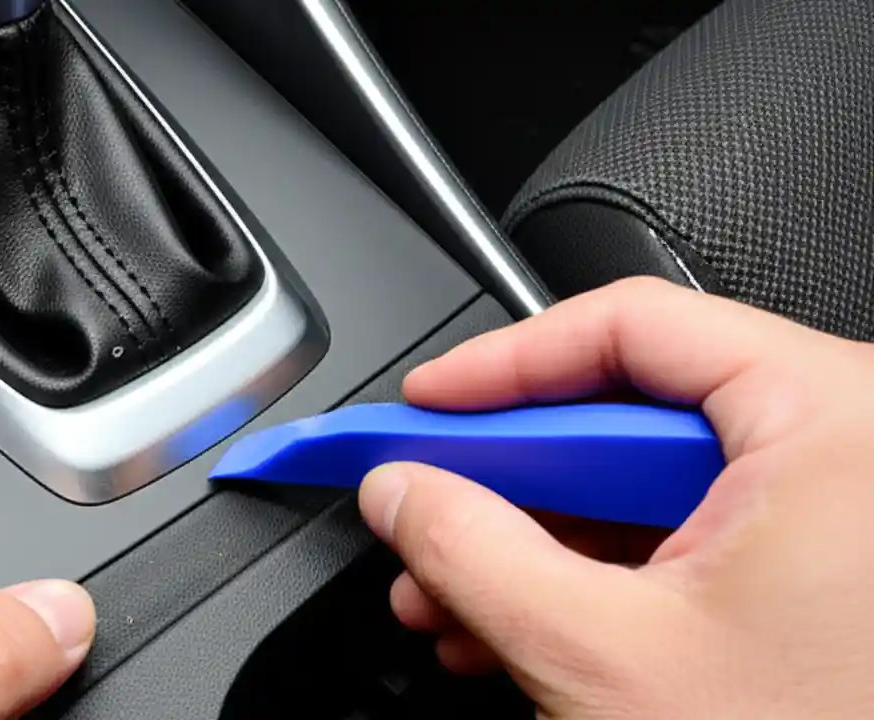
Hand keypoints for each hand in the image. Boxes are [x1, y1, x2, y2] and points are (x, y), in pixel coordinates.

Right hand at [359, 278, 873, 717]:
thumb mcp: (602, 655)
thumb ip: (473, 553)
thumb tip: (404, 492)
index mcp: (835, 423)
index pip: (630, 329)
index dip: (503, 365)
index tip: (429, 403)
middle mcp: (851, 450)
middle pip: (629, 415)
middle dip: (507, 483)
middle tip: (425, 509)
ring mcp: (840, 513)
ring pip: (647, 489)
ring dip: (538, 545)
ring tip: (458, 601)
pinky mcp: (822, 572)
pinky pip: (686, 540)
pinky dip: (599, 579)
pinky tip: (525, 627)